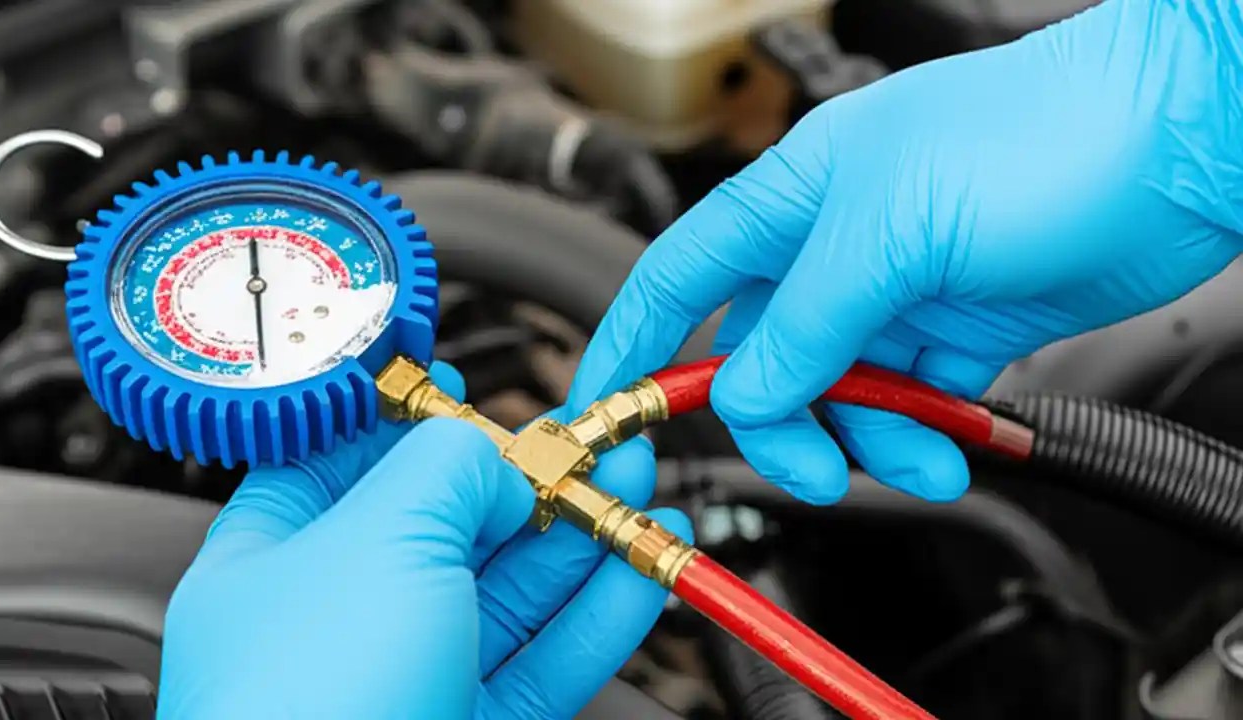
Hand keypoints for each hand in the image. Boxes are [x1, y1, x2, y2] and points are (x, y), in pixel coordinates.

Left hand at [158, 362, 689, 718]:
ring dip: (579, 535)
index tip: (473, 390)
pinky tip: (639, 571)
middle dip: (529, 475)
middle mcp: (343, 618)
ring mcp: (410, 677)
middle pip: (450, 522)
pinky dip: (596, 615)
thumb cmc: (308, 706)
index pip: (349, 459)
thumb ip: (445, 470)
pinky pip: (544, 660)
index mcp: (280, 556)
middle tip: (591, 440)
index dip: (415, 420)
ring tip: (637, 486)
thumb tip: (495, 458)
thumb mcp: (379, 540)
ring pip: (510, 591)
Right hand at [568, 0, 1242, 502]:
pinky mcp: (957, 327)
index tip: (604, 408)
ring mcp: (896, 288)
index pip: (681, 275)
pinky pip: (910, 406)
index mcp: (795, 198)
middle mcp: (835, 244)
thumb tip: (745, 392)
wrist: (1180, 139)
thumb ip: (808, 320)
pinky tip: (945, 454)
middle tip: (809, 460)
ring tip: (909, 465)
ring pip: (836, 391)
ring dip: (861, 442)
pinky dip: (918, 441)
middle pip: (760, 355)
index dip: (634, 342)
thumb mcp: (892, 228)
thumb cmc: (1041, 131)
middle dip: (775, 419)